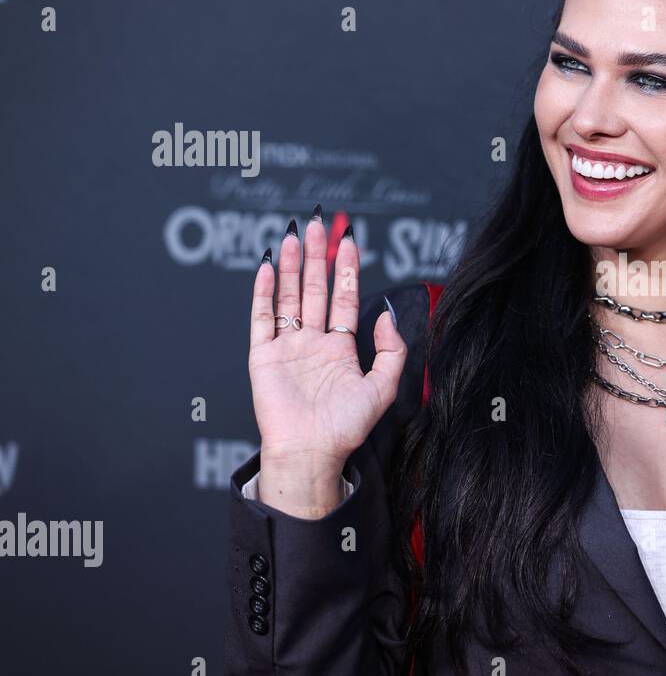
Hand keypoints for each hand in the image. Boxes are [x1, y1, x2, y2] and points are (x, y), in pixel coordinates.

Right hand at [247, 210, 406, 515]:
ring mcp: (287, 347)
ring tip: (296, 235)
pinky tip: (270, 268)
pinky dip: (265, 292)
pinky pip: (262, 317)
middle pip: (315, 288)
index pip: (343, 297)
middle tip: (319, 224)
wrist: (312, 452)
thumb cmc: (345, 428)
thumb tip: (385, 314)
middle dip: (318, 255)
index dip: (347, 268)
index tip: (349, 240)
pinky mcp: (263, 355)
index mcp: (340, 347)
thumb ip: (392, 350)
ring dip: (294, 265)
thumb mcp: (383, 387)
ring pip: (290, 296)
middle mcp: (313, 342)